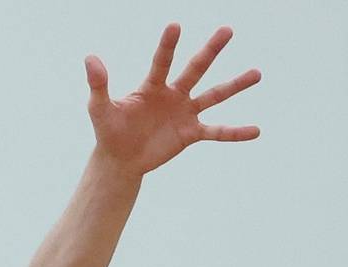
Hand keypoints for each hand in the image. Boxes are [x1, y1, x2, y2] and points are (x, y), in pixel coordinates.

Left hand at [85, 23, 260, 177]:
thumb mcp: (100, 108)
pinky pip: (217, 131)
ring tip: (257, 73)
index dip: (167, 45)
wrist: (120, 159)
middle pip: (195, 68)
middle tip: (227, 30)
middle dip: (210, 50)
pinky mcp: (191, 133)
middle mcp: (173, 94)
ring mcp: (185, 113)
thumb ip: (99, 84)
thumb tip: (90, 57)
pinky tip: (256, 130)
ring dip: (235, 85)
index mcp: (152, 86)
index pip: (161, 61)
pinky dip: (235, 132)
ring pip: (214, 95)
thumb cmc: (109, 130)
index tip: (174, 25)